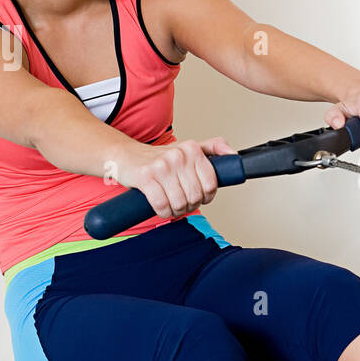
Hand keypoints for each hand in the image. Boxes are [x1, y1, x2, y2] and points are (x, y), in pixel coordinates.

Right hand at [114, 137, 236, 219]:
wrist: (126, 156)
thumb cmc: (160, 157)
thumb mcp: (188, 149)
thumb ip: (213, 148)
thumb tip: (234, 155)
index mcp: (192, 149)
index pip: (211, 184)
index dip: (206, 196)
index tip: (199, 196)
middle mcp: (179, 155)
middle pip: (195, 196)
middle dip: (190, 205)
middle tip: (182, 201)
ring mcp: (162, 165)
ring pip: (180, 203)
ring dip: (176, 211)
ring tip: (172, 205)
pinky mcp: (146, 177)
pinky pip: (162, 205)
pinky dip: (163, 212)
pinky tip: (161, 207)